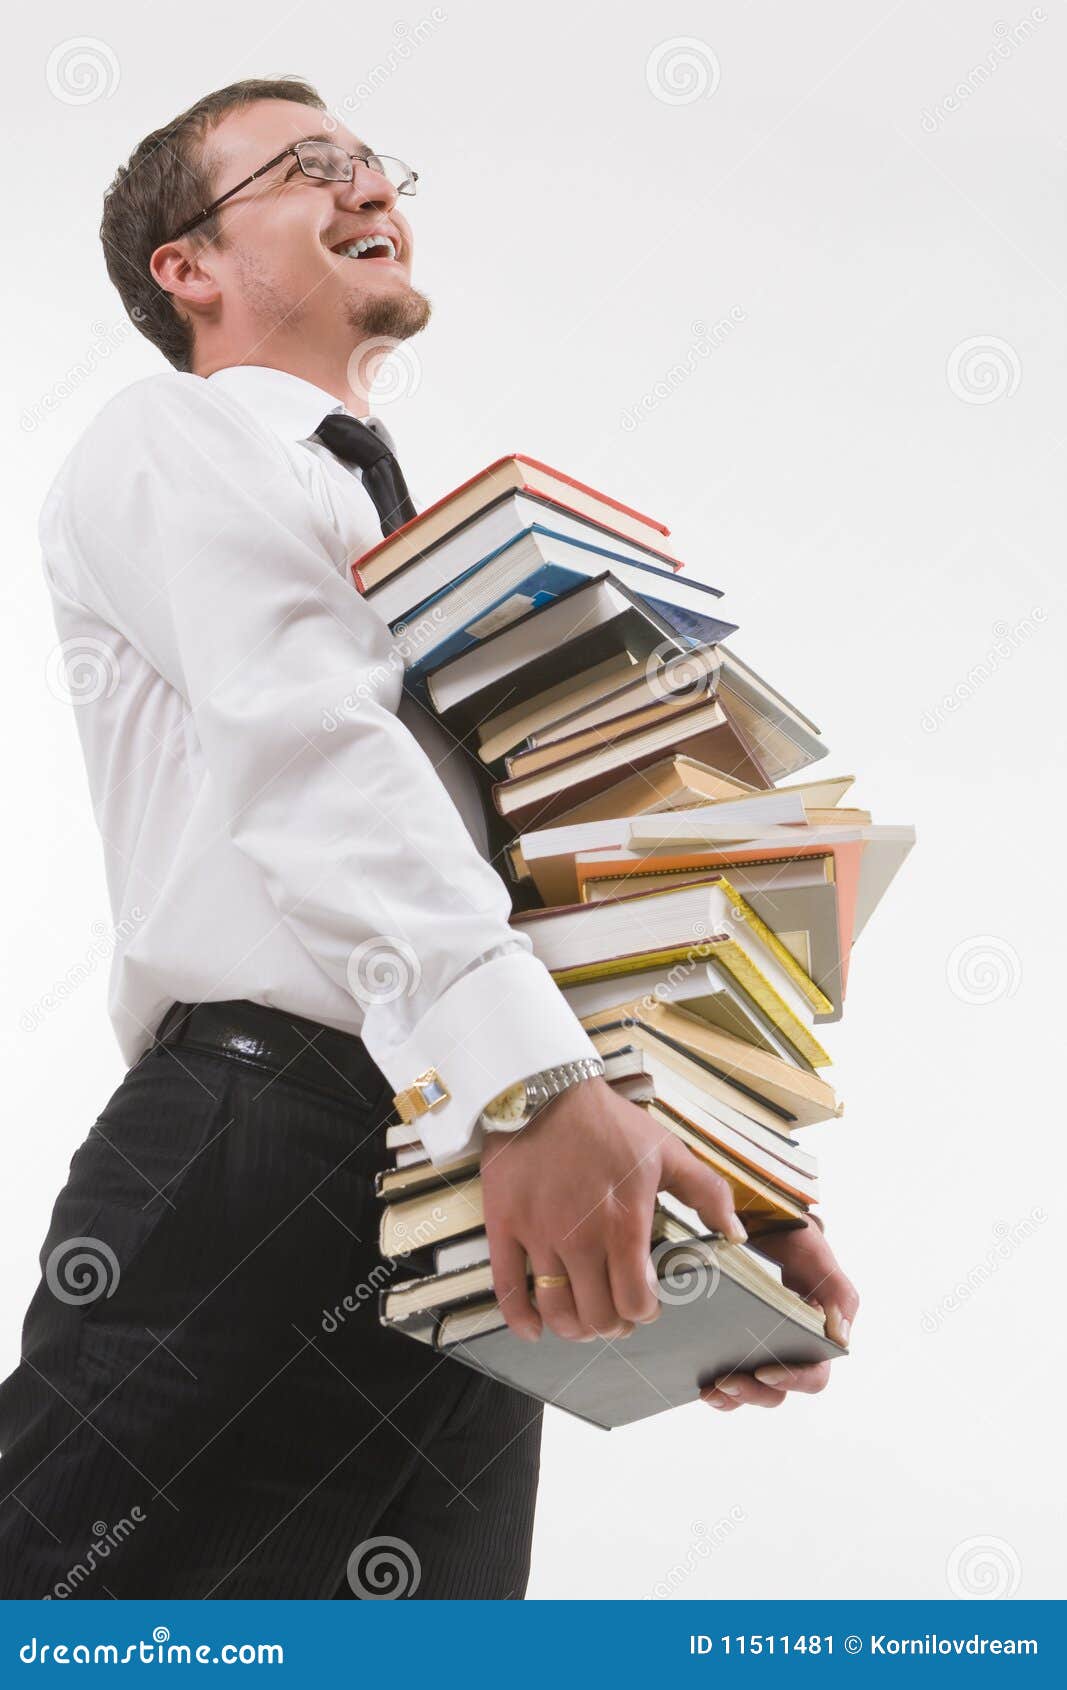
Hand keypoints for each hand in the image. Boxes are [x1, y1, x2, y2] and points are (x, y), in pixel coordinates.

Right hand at [480, 1077, 747, 1342]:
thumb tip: (736, 1232)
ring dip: (574, 1328)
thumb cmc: (608, 1122)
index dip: (645, 1312)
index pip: (636, 1301)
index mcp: (624, 1224)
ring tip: (583, 1321)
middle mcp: (581, 1238)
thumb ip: (707, 1193)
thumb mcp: (667, 1150)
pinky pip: (507, 1289)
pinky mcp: (505, 1227)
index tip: (646, 1302)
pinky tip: (533, 1329)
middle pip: (598, 1316)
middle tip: (617, 1313)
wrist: (545, 1090)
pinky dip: (520, 1320)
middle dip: (613, 1323)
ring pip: (557, 1310)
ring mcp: (539, 1236)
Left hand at [700, 1219, 858, 1411]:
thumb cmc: (789, 1236)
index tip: (765, 1370)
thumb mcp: (815, 1252)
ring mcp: (757, 1348)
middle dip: (753, 1392)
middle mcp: (787, 1347)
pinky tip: (699, 1382)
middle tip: (726, 1382)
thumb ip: (838, 1291)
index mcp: (815, 1334)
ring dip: (732, 1396)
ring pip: (751, 1391)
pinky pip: (727, 1380)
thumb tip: (841, 1337)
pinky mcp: (731, 1345)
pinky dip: (715, 1388)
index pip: (814, 1374)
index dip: (794, 1379)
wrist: (751, 1218)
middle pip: (777, 1391)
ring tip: (710, 1389)